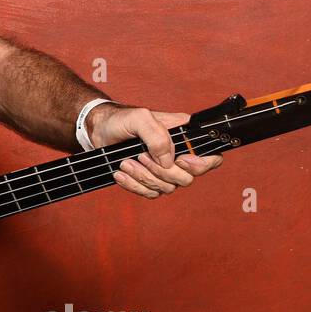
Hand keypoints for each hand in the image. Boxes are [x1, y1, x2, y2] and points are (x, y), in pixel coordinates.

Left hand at [85, 105, 222, 198]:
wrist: (99, 132)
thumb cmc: (121, 120)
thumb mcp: (140, 118)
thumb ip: (158, 136)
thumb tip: (169, 161)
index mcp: (184, 136)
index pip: (211, 157)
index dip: (200, 165)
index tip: (179, 160)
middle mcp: (178, 155)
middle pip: (187, 179)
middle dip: (161, 171)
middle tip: (140, 156)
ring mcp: (164, 170)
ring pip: (167, 188)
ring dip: (144, 177)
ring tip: (125, 163)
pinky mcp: (149, 180)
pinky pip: (151, 194)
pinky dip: (134, 186)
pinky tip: (121, 173)